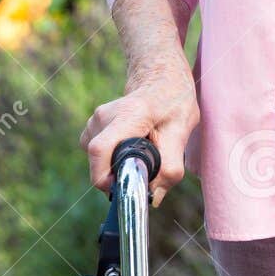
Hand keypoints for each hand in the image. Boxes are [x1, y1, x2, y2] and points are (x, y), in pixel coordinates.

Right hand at [79, 62, 199, 207]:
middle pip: (98, 160)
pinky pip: (98, 155)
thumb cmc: (174, 101)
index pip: (100, 150)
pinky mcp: (92, 127)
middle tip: (145, 171)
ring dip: (118, 166)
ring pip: (98, 159)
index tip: (126, 187)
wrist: (161, 78)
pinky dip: (113, 159)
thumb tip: (154, 197)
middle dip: (118, 175)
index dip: (105, 177)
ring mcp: (95, 120)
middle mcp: (104, 115)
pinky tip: (131, 147)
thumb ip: (170, 167)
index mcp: (129, 115)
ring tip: (142, 152)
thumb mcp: (182, 131)